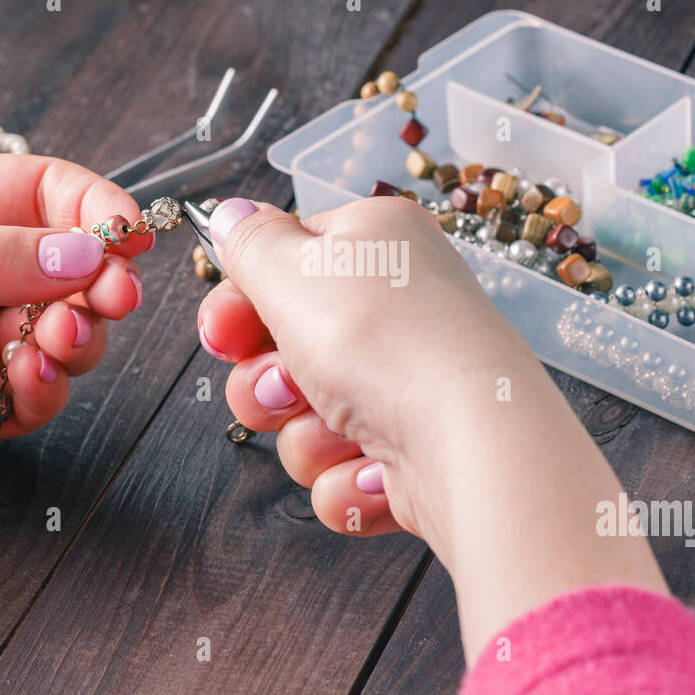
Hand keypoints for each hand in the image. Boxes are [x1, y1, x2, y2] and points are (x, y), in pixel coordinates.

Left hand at [0, 154, 151, 498]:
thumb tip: (82, 253)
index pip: (43, 193)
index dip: (94, 210)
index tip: (129, 236)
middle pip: (68, 267)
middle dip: (97, 283)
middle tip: (110, 299)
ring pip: (61, 333)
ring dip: (76, 339)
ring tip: (54, 345)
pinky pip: (33, 396)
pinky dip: (46, 392)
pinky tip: (27, 385)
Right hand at [197, 196, 533, 548]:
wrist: (470, 443)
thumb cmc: (384, 342)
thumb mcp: (294, 270)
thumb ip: (248, 242)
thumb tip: (230, 213)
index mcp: (374, 247)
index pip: (283, 267)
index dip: (241, 307)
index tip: (224, 336)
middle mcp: (395, 312)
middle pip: (285, 353)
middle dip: (268, 386)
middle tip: (285, 387)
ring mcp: (406, 385)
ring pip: (307, 421)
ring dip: (310, 438)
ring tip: (345, 432)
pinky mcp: (414, 454)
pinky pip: (343, 472)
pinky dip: (350, 480)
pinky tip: (379, 474)